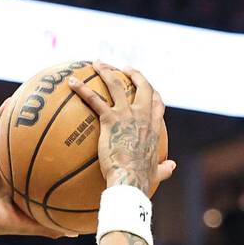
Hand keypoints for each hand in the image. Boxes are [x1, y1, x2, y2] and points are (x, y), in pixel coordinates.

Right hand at [0, 97, 74, 239]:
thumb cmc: (3, 222)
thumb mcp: (33, 224)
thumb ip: (53, 226)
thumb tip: (77, 234)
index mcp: (29, 176)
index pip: (49, 157)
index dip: (62, 144)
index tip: (78, 129)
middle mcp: (18, 161)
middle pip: (37, 137)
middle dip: (49, 120)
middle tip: (66, 102)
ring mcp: (3, 155)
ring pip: (16, 128)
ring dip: (26, 110)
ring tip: (39, 90)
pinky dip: (3, 115)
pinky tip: (11, 99)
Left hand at [67, 63, 175, 191]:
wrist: (130, 180)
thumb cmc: (141, 181)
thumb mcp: (157, 174)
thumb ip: (164, 169)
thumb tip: (172, 167)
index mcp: (154, 127)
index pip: (156, 103)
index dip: (152, 92)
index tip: (147, 86)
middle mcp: (143, 115)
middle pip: (141, 86)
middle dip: (133, 73)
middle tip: (124, 68)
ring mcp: (127, 114)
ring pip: (116, 84)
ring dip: (106, 71)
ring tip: (96, 64)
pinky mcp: (110, 118)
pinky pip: (94, 99)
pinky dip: (82, 89)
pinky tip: (71, 82)